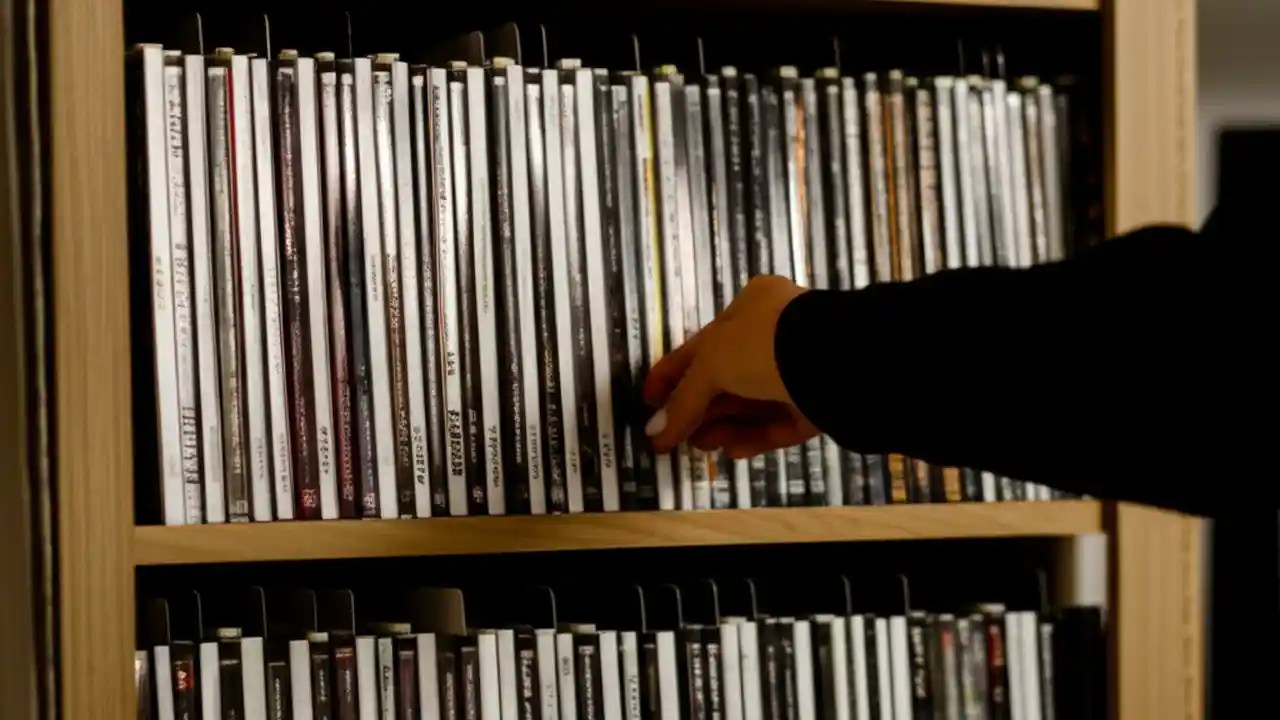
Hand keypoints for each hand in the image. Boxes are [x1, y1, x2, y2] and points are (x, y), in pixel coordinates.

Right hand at [643, 275, 819, 458]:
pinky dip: (754, 436)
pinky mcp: (818, 402)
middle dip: (697, 406)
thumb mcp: (713, 364)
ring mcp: (800, 369)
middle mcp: (776, 334)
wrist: (837, 360)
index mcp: (751, 307)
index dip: (671, 372)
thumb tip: (655, 433)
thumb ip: (682, 401)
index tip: (648, 399)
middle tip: (671, 433)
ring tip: (698, 446)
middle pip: (726, 376)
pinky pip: (780, 422)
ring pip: (752, 402)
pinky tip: (731, 451)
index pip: (701, 343)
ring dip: (722, 425)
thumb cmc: (768, 344)